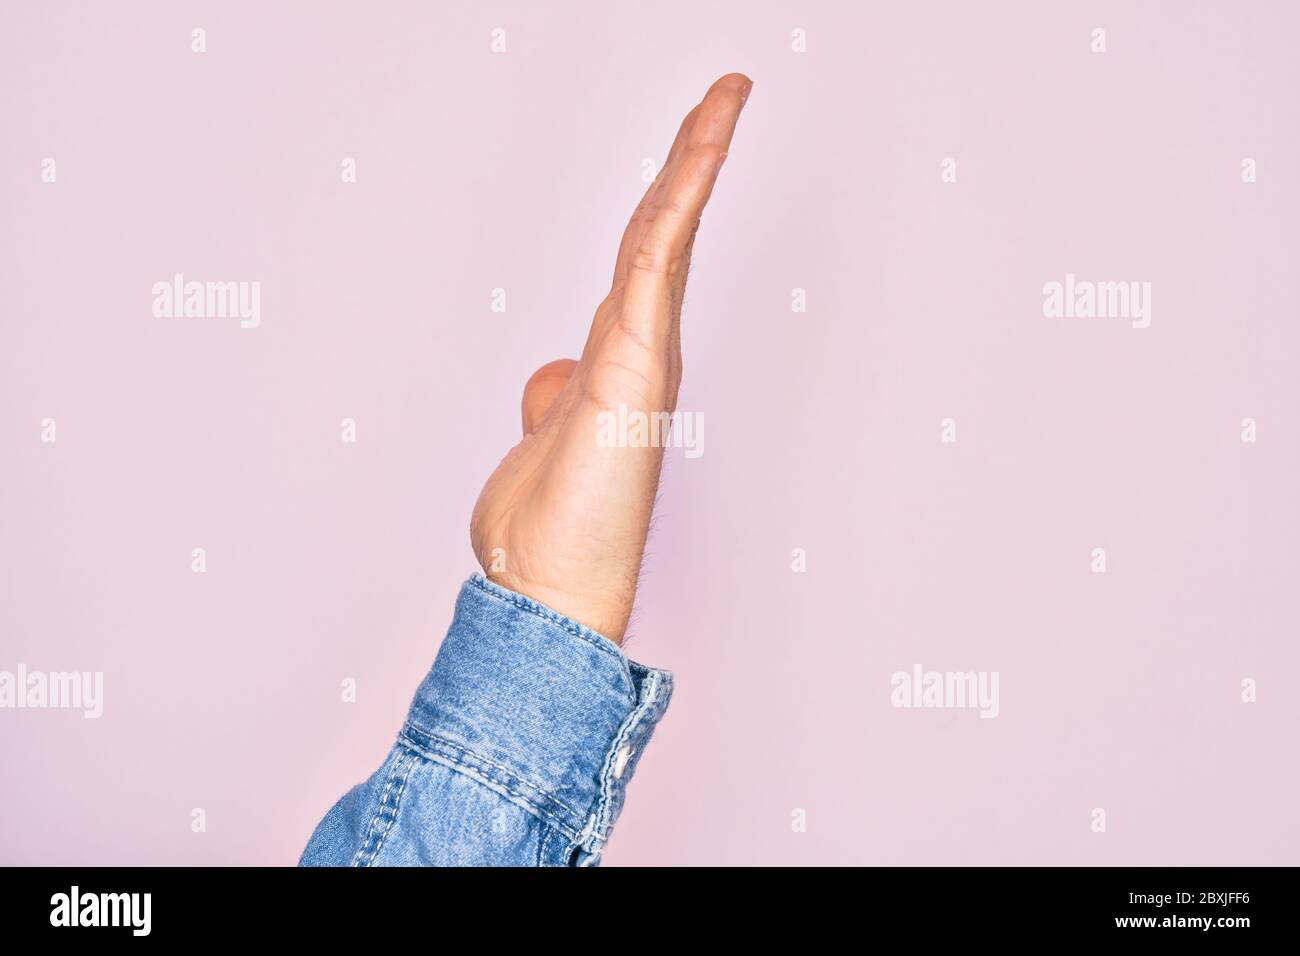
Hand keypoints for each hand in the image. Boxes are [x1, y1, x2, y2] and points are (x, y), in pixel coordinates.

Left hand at [470, 72, 751, 643]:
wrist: (551, 588)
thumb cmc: (552, 531)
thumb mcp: (541, 441)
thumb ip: (553, 398)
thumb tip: (550, 377)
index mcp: (618, 360)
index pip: (645, 261)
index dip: (668, 200)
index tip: (690, 147)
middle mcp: (639, 349)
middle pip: (667, 234)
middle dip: (694, 160)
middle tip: (725, 98)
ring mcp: (642, 352)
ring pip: (670, 232)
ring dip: (697, 158)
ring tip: (726, 97)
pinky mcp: (635, 358)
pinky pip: (658, 256)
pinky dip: (684, 193)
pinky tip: (704, 141)